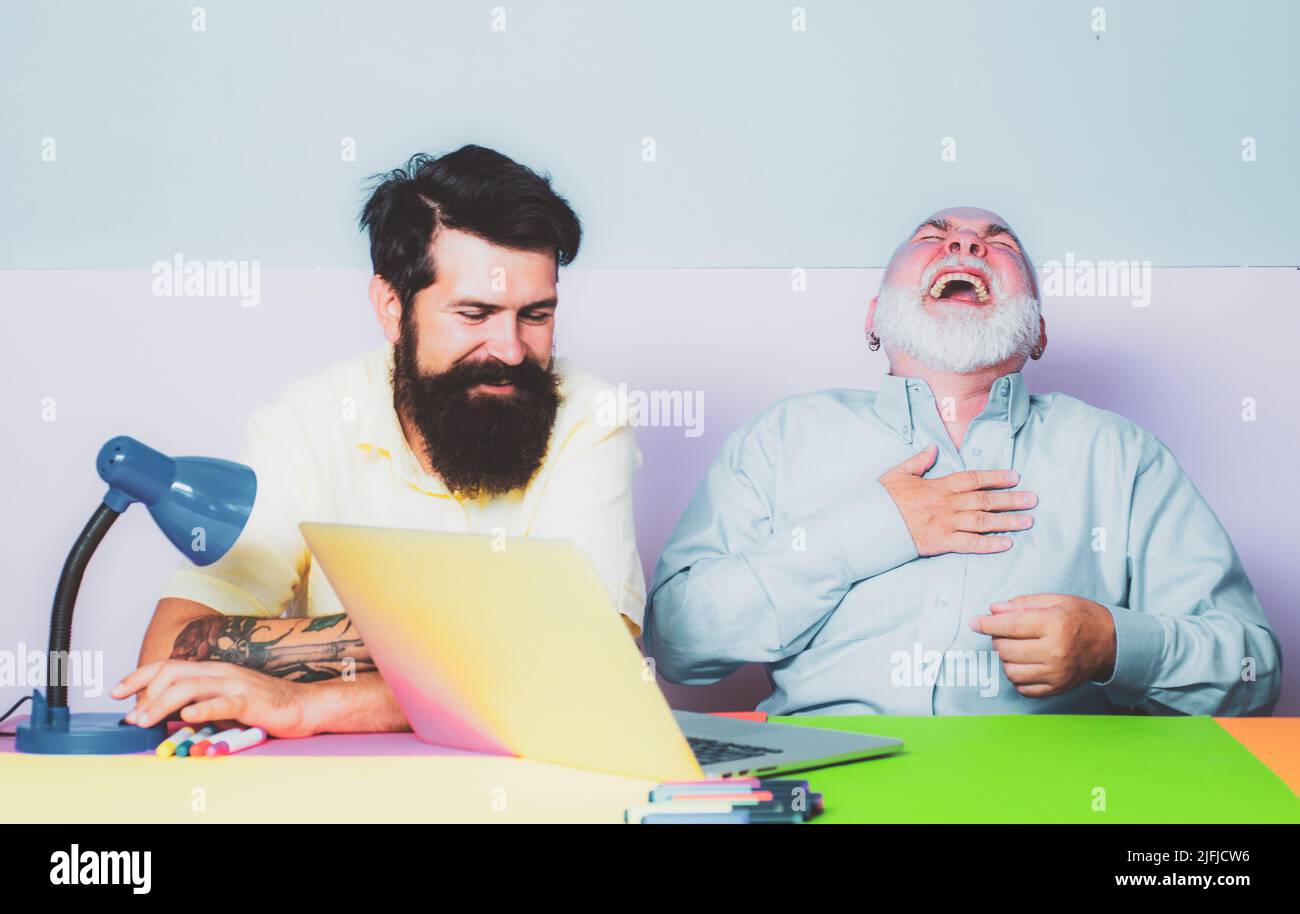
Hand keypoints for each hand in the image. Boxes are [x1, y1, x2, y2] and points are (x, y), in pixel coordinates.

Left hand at [110, 660, 315, 737]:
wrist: (303, 705)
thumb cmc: (263, 705)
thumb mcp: (222, 701)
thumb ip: (196, 703)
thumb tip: (162, 715)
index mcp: (211, 670)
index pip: (167, 666)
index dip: (137, 676)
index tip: (114, 692)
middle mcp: (220, 671)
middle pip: (173, 672)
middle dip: (145, 693)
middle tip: (131, 716)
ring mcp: (235, 683)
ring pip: (190, 686)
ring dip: (162, 703)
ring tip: (145, 721)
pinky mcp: (250, 700)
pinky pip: (223, 702)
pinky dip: (202, 708)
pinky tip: (186, 717)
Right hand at [879, 444, 1036, 556]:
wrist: (870, 525)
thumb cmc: (882, 500)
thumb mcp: (898, 473)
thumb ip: (918, 461)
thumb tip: (932, 449)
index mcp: (938, 485)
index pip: (973, 478)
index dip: (995, 477)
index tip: (1014, 476)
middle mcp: (946, 504)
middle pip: (984, 500)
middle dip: (1011, 499)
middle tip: (1033, 499)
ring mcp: (945, 524)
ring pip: (983, 521)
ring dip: (1007, 521)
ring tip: (1027, 521)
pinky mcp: (940, 543)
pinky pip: (970, 544)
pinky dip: (989, 544)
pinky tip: (1006, 543)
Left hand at [970, 593, 1117, 696]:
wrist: (1112, 644)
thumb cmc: (1083, 618)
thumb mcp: (1055, 600)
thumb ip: (1022, 604)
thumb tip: (994, 610)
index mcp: (1054, 624)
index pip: (1010, 626)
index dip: (987, 624)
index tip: (975, 622)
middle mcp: (1055, 651)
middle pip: (1006, 650)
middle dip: (997, 639)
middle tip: (1003, 632)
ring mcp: (1056, 673)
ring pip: (1011, 671)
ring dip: (1006, 659)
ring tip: (1015, 647)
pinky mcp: (1057, 687)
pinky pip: (1023, 688)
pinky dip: (1017, 676)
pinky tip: (1024, 663)